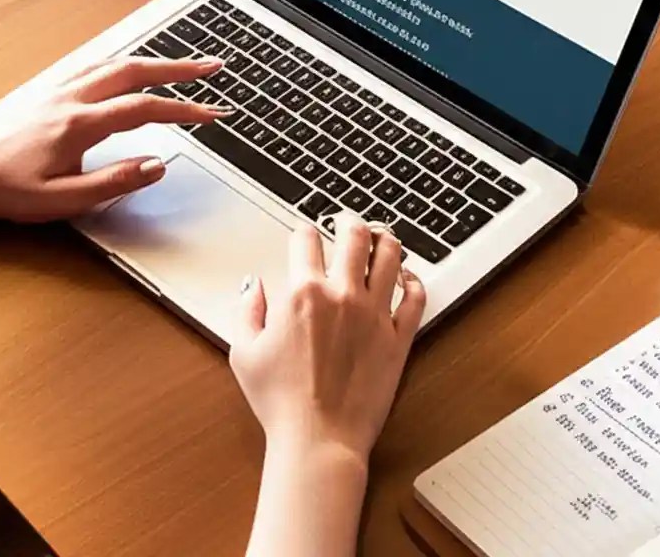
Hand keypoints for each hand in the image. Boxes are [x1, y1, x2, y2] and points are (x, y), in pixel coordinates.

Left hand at [0, 57, 230, 221]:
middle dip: (180, 69)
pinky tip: (138, 66)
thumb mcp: (65, 199)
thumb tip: (156, 165)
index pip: (143, 109)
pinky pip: (99, 65)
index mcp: (79, 124)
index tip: (212, 114)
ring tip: (187, 66)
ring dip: (157, 61)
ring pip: (118, 63)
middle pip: (136, 71)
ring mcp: (63, 90)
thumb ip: (114, 182)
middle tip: (213, 68)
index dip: (183, 109)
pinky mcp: (55, 92)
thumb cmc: (12, 189)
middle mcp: (73, 98)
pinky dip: (128, 62)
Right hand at [229, 214, 425, 461]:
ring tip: (381, 239)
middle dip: (350, 221)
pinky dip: (413, 280)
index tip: (305, 237)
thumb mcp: (243, 353)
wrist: (318, 439)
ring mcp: (375, 314)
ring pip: (391, 255)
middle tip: (348, 222)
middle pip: (355, 235)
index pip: (306, 239)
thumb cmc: (280, 403)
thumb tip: (255, 287)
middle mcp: (342, 295)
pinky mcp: (398, 337)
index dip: (303, 232)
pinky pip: (416, 296)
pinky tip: (407, 278)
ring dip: (385, 240)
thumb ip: (247, 311)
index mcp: (302, 294)